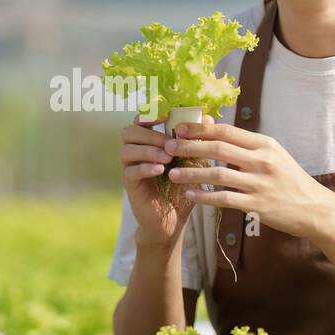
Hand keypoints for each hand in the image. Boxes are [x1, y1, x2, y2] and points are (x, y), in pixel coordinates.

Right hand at [118, 112, 204, 248]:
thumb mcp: (194, 161)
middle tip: (171, 143)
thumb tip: (208, 117)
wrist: (173, 220)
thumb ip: (198, 140)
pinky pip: (130, 171)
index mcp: (148, 142)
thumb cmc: (182, 187)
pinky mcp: (129, 185)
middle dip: (151, 134)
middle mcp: (135, 152)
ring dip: (148, 150)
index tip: (167, 116)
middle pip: (129, 131)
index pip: (140, 119)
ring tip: (168, 158)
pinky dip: (146, 168)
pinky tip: (161, 170)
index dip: (151, 114)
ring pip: (126, 149)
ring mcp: (130, 168)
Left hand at [163, 120, 334, 240]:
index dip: (200, 129)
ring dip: (192, 173)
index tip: (179, 129)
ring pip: (218, 174)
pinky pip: (224, 199)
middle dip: (190, 147)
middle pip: (218, 149)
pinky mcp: (257, 205)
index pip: (226, 131)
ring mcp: (260, 184)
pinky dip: (204, 196)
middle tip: (168, 148)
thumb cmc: (288, 179)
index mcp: (264, 144)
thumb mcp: (272, 154)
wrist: (313, 208)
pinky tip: (189, 194)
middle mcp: (262, 161)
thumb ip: (244, 143)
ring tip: (173, 173)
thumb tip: (211, 126)